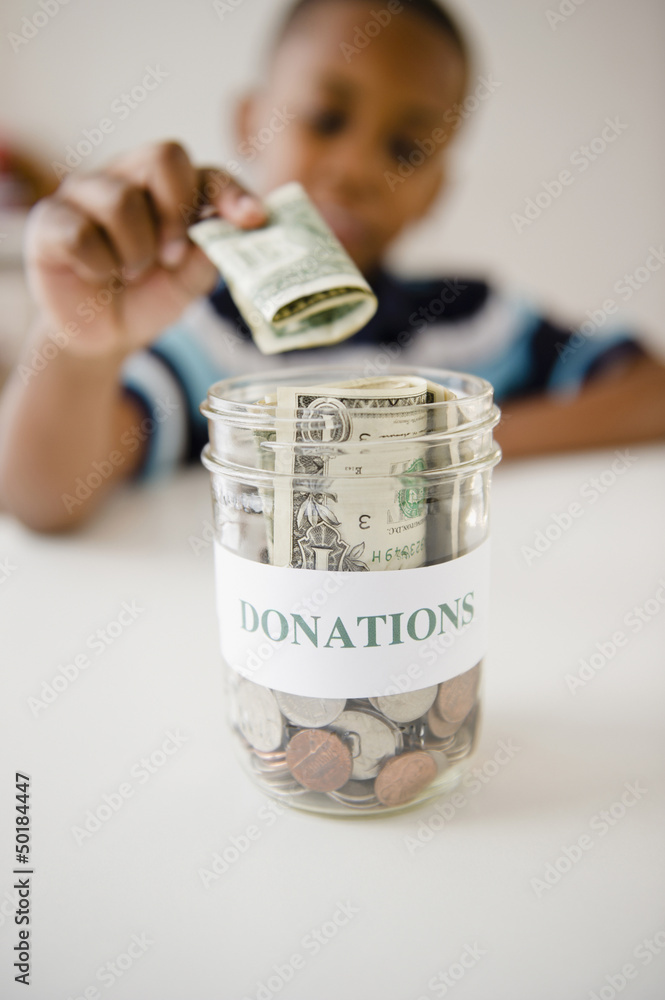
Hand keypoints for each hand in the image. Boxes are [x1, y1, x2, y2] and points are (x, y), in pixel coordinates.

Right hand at [24, 141, 266, 357]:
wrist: (104, 335)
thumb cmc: (149, 297)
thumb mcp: (189, 282)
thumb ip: (208, 254)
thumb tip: (229, 232)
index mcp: (171, 189)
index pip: (207, 174)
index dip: (232, 194)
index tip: (252, 220)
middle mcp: (130, 177)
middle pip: (164, 157)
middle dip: (176, 212)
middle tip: (171, 256)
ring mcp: (86, 192)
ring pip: (121, 200)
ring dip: (136, 251)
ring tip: (130, 273)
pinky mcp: (50, 219)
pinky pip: (80, 234)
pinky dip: (98, 265)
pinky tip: (97, 275)